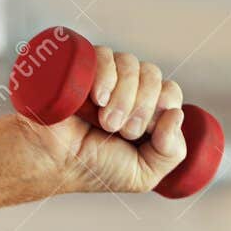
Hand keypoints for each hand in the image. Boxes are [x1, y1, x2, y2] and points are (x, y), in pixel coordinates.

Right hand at [14, 47, 187, 194]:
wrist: (54, 161)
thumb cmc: (93, 168)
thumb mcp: (143, 174)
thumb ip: (172, 153)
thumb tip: (176, 114)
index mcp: (144, 110)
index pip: (170, 92)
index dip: (161, 110)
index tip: (138, 134)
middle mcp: (128, 89)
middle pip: (154, 76)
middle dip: (142, 107)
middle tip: (119, 131)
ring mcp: (106, 75)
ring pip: (133, 65)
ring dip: (124, 97)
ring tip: (103, 121)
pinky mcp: (84, 65)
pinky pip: (107, 55)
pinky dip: (107, 76)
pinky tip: (96, 98)